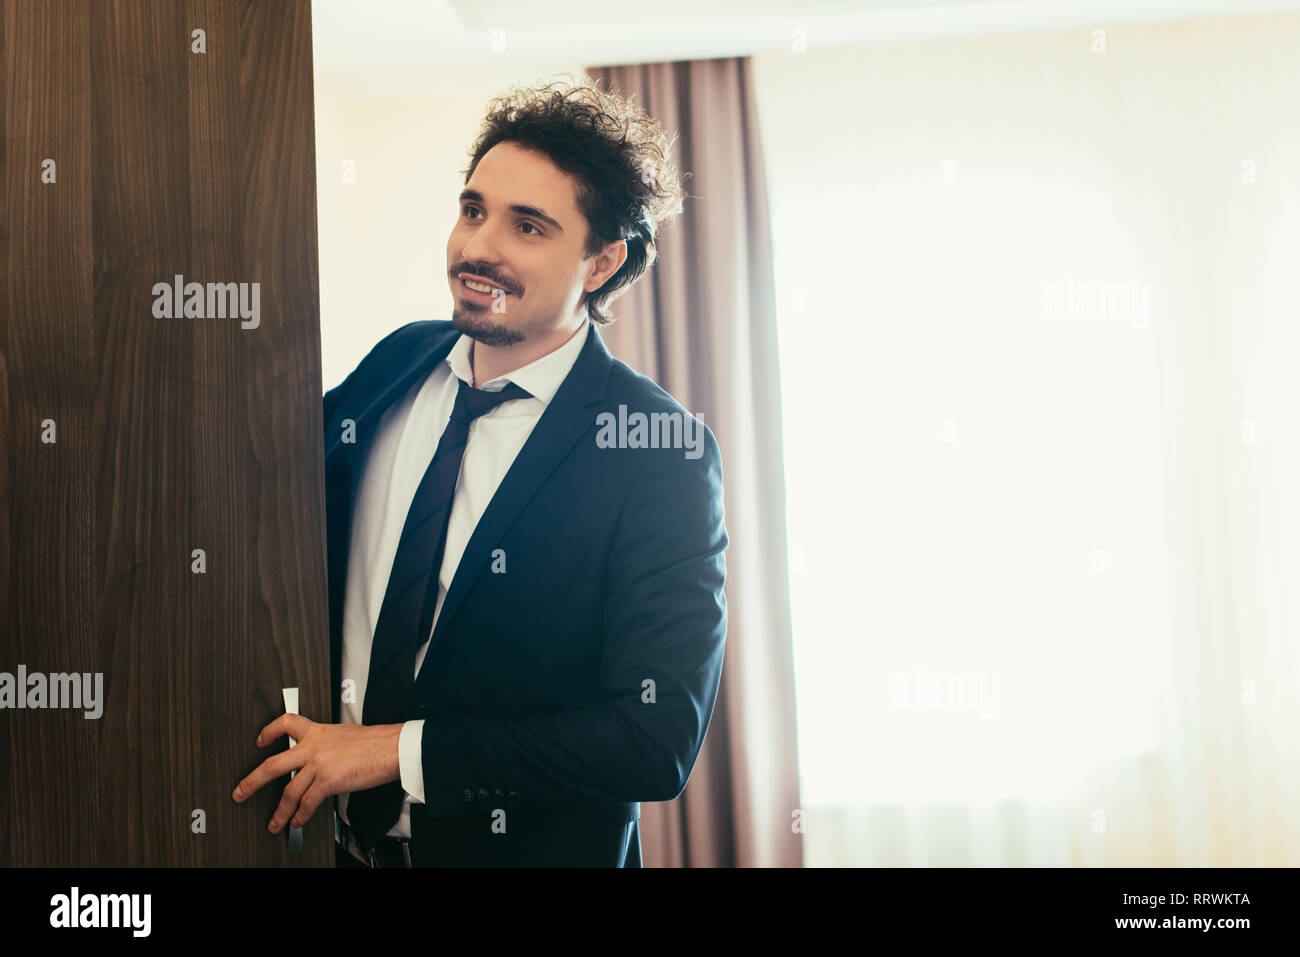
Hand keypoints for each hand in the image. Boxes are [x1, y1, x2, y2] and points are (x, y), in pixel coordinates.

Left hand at [232, 714, 403, 832]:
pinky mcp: (327, 781)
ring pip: (288, 791)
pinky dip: (300, 815)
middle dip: (252, 782)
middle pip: (273, 764)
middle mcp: (313, 747)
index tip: (260, 740)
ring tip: (274, 823)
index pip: (286, 722)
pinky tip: (297, 821)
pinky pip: (307, 803)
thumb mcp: (344, 734)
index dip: (268, 731)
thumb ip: (328, 744)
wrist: (390, 747)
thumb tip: (322, 759)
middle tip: (240, 793)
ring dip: (279, 812)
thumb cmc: (375, 742)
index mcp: (318, 731)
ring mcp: (318, 764)